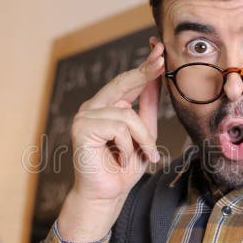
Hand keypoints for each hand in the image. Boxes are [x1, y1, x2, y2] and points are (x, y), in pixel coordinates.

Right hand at [57, 42, 163, 241]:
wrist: (107, 195)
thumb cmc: (123, 168)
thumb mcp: (144, 133)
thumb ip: (147, 107)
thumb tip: (157, 78)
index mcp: (107, 105)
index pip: (128, 81)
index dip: (144, 65)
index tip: (159, 48)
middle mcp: (93, 106)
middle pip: (124, 83)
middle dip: (145, 72)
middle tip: (161, 60)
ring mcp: (85, 115)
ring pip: (127, 114)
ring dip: (142, 138)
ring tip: (142, 156)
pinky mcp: (81, 127)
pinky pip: (119, 128)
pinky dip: (128, 146)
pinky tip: (121, 159)